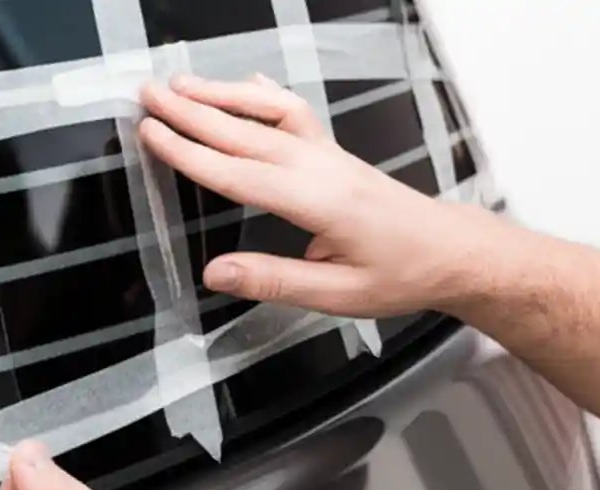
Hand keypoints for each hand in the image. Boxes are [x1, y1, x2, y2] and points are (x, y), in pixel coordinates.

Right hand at [138, 74, 492, 318]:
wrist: (452, 252)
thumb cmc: (399, 276)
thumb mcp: (338, 295)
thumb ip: (274, 281)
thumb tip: (214, 274)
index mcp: (318, 202)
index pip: (239, 174)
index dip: (190, 154)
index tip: (152, 134)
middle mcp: (320, 167)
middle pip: (245, 133)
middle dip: (191, 112)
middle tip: (147, 94)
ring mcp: (327, 155)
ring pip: (268, 114)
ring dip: (222, 96)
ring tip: (180, 84)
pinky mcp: (333, 154)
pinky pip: (295, 113)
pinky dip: (265, 96)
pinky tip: (244, 84)